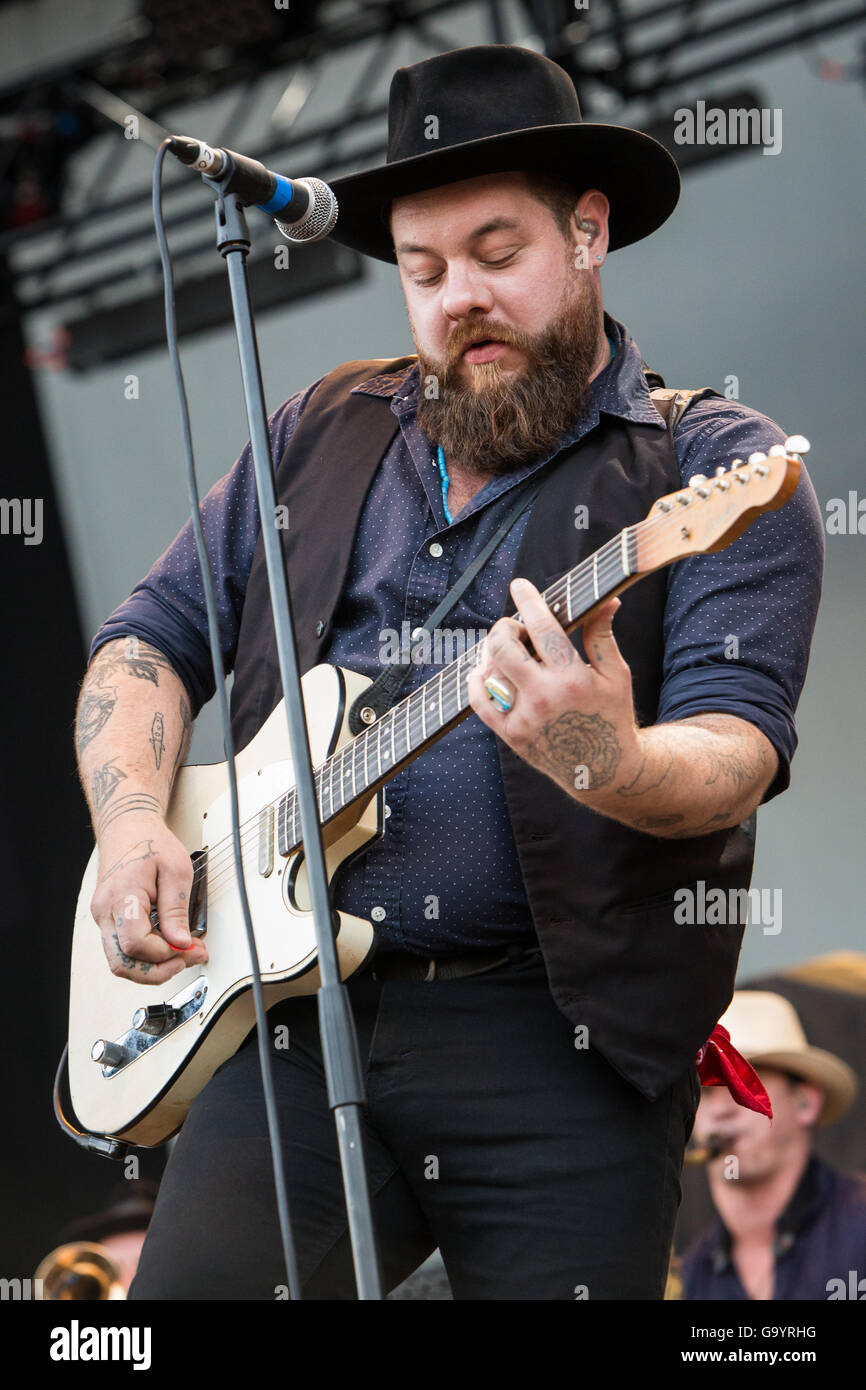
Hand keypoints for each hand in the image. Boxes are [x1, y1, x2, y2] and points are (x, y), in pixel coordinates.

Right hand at [90, 816, 208, 984]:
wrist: (127, 827)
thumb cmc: (149, 842)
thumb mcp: (176, 870)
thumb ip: (177, 909)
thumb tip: (180, 943)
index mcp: (122, 896)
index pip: (135, 944)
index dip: (164, 953)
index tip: (189, 947)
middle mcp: (105, 911)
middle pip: (122, 964)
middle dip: (158, 972)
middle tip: (189, 959)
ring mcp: (103, 918)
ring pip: (120, 962)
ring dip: (152, 967)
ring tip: (182, 953)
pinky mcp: (108, 920)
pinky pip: (122, 950)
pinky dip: (145, 955)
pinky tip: (167, 946)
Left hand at [467, 578, 641, 797]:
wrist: (604, 771)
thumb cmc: (612, 717)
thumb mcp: (616, 675)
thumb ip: (602, 636)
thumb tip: (607, 601)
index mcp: (572, 679)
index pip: (542, 628)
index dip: (528, 601)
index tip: (520, 585)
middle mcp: (544, 698)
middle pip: (503, 647)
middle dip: (504, 627)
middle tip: (515, 627)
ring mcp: (523, 718)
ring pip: (488, 672)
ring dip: (492, 652)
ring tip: (508, 649)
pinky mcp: (510, 735)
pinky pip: (478, 702)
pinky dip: (476, 681)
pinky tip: (485, 671)